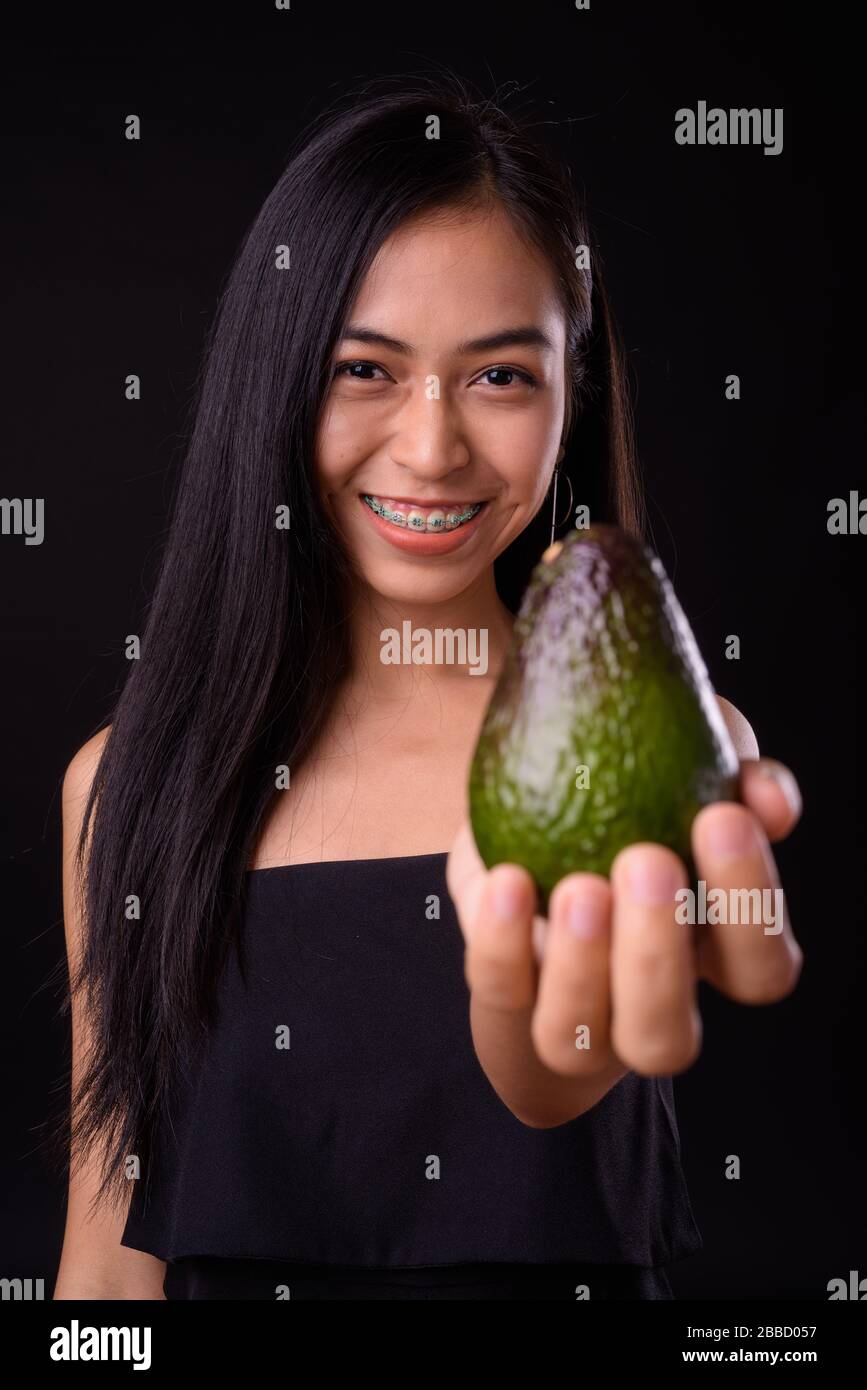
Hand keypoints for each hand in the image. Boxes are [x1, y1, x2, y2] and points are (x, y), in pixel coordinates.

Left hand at [446, 757, 803, 1124]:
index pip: (762, 970)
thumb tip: (769, 799)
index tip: (721, 815)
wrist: (524, 817)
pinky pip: (498, 987)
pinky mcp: (501, 988)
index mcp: (713, 955)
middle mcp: (644, 1004)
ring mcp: (566, 1010)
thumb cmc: (630, 782)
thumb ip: (736, 764)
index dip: (750, 909)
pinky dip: (502, 939)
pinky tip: (506, 878)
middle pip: (667, 1038)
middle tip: (647, 859)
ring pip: (579, 1040)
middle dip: (658, 957)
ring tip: (580, 885)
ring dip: (581, 968)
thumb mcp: (688, 754)